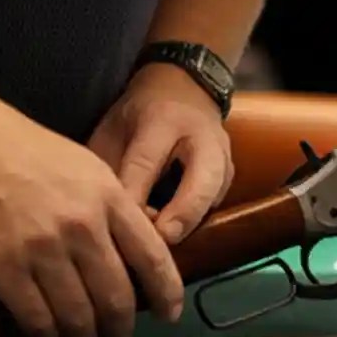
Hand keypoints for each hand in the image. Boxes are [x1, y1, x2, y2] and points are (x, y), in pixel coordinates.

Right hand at [0, 102, 185, 336]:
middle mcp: (82, 227)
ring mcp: (42, 249)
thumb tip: (133, 251)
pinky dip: (47, 334)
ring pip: (79, 316)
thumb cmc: (18, 147)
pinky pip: (36, 318)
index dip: (166, 295)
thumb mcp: (84, 167)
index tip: (168, 314)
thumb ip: (111, 208)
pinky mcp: (1, 268)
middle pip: (118, 298)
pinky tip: (47, 335)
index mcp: (109, 198)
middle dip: (121, 327)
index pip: (153, 259)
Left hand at [88, 63, 234, 244]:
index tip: (117, 224)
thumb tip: (106, 216)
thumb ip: (111, 168)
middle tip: (159, 244)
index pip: (147, 163)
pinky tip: (170, 237)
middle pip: (203, 183)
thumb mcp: (115, 128)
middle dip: (181, 216)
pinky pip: (214, 205)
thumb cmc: (140, 114)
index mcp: (165, 120)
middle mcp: (204, 139)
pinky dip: (194, 224)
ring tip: (159, 247)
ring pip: (214, 199)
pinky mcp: (229, 178)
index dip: (134, 196)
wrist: (185, 89)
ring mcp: (224, 159)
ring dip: (189, 225)